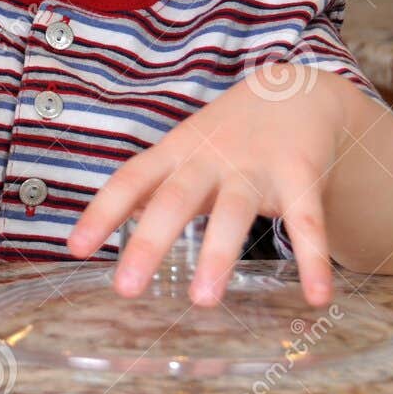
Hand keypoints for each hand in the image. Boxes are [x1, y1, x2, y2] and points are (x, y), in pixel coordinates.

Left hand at [66, 63, 348, 307]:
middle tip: (125, 289)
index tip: (75, 249)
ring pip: (233, 212)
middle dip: (149, 243)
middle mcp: (210, 160)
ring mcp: (255, 167)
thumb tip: (107, 221)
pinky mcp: (301, 176)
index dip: (101, 212)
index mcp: (176, 154)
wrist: (296, 92)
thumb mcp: (183, 151)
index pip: (130, 180)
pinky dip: (313, 260)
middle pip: (174, 199)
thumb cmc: (228, 133)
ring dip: (217, 255)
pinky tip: (317, 297)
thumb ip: (150, 187)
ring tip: (202, 301)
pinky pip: (306, 222)